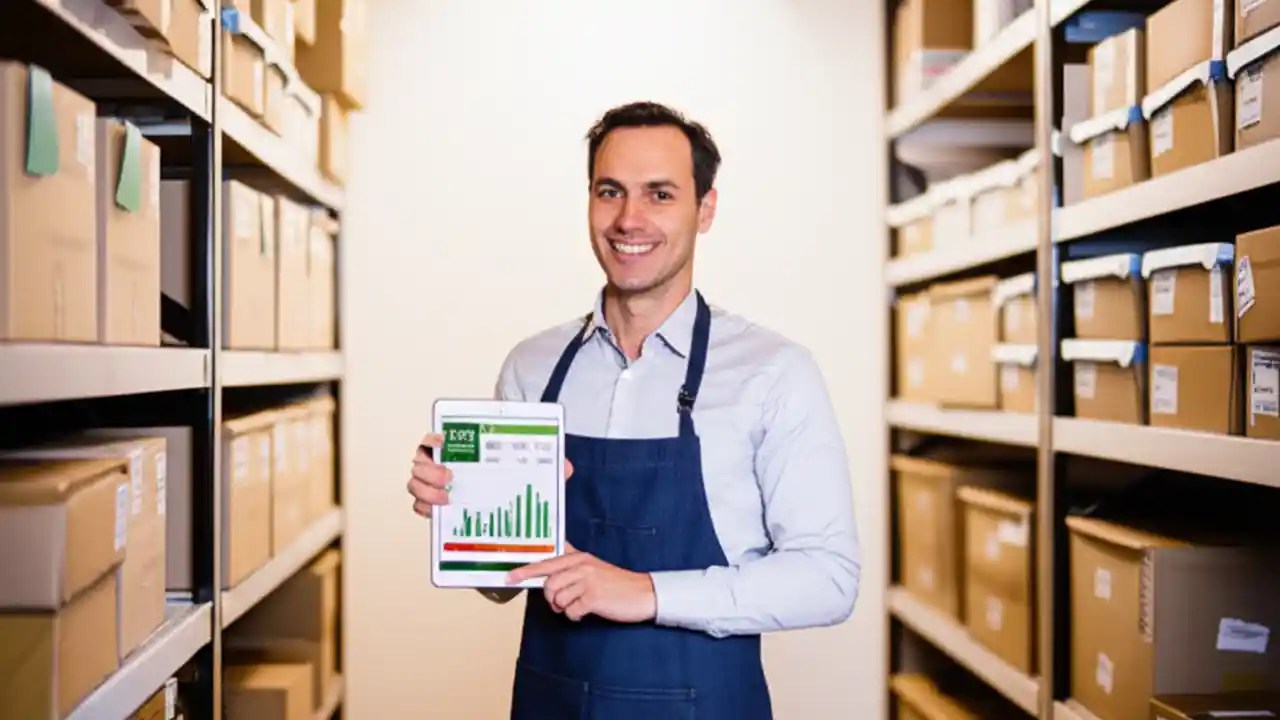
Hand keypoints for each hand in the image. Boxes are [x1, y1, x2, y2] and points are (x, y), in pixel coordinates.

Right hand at [407, 433, 573, 518]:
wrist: (508, 502)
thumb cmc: (512, 476)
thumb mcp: (530, 469)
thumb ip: (548, 465)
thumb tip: (566, 467)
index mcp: (461, 450)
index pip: (435, 438)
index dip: (432, 439)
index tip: (442, 442)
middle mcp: (444, 466)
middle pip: (419, 461)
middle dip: (429, 469)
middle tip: (450, 478)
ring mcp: (437, 487)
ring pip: (415, 484)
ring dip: (425, 490)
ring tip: (447, 498)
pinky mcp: (438, 509)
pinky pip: (421, 508)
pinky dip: (426, 510)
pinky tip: (442, 512)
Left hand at [508, 543, 656, 623]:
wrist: (643, 593)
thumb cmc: (617, 583)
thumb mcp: (594, 567)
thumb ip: (572, 566)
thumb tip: (549, 567)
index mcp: (579, 557)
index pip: (546, 562)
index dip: (525, 570)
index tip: (510, 577)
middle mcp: (581, 566)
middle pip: (548, 584)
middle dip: (552, 598)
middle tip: (564, 602)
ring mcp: (588, 581)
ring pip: (558, 599)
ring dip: (565, 608)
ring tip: (579, 605)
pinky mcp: (593, 597)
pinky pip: (570, 611)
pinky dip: (576, 616)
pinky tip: (587, 611)